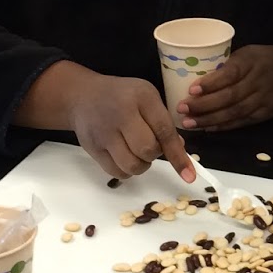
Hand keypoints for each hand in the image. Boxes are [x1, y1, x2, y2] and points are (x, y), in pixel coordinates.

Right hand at [18, 62, 194, 182]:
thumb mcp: (147, 98)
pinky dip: (126, 170)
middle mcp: (121, 114)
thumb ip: (163, 122)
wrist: (83, 96)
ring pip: (132, 166)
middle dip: (154, 154)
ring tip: (136, 150)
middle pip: (148, 151)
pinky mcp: (92, 148)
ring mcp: (104, 133)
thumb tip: (180, 149)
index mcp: (141, 97)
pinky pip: (117, 173)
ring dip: (141, 165)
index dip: (178, 155)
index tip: (189, 176)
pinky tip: (123, 155)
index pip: (164, 131)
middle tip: (149, 143)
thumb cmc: (123, 96)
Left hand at [177, 44, 272, 130]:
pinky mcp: (266, 113)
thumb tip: (199, 76)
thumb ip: (229, 65)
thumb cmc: (268, 59)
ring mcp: (263, 100)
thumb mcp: (249, 52)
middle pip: (229, 96)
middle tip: (182, 108)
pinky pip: (242, 121)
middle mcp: (257, 82)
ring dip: (210, 119)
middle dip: (204, 105)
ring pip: (234, 112)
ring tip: (189, 123)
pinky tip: (208, 128)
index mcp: (251, 62)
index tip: (191, 89)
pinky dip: (224, 126)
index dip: (211, 83)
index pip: (230, 74)